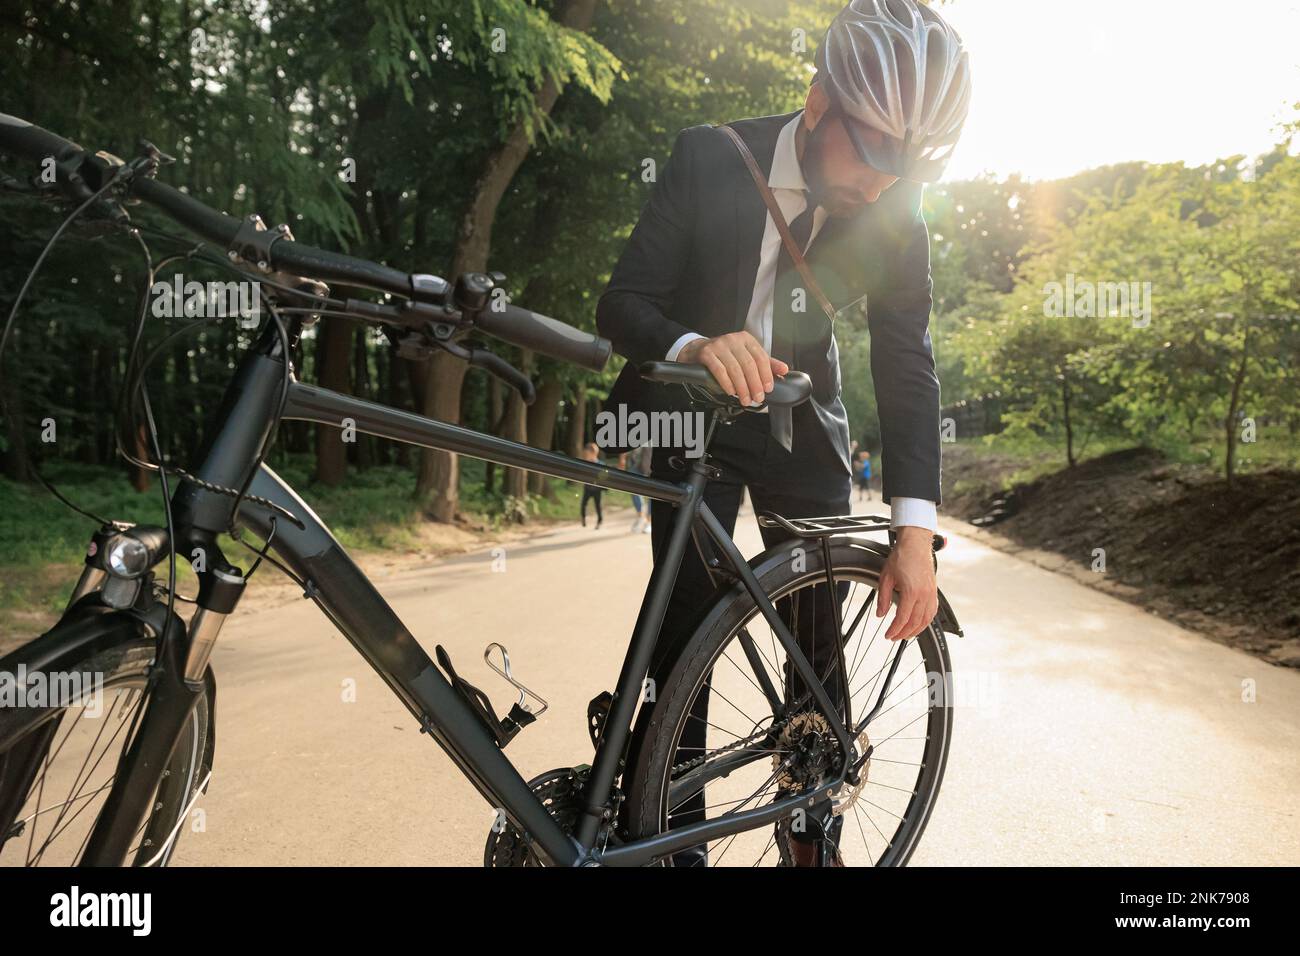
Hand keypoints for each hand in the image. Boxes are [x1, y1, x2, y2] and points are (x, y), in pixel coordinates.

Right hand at [678, 331, 788, 406]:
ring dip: (742, 387)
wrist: (697, 350)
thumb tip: (784, 370)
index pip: (761, 357)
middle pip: (749, 364)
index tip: (768, 388)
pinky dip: (727, 383)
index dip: (766, 374)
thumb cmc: (725, 354)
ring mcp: (719, 345)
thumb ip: (765, 363)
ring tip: (745, 399)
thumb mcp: (746, 355)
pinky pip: (719, 370)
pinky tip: (731, 392)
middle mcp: (734, 340)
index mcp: (746, 339)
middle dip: (755, 384)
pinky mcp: (707, 353)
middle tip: (757, 398)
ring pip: (735, 369)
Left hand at [876, 526, 937, 640]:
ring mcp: (931, 594)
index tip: (887, 635)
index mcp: (911, 592)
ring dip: (916, 630)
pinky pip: (932, 612)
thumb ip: (883, 598)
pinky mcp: (934, 591)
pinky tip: (918, 624)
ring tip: (905, 635)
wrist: (915, 544)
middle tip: (894, 638)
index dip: (894, 630)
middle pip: (915, 622)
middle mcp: (924, 595)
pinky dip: (925, 622)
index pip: (902, 618)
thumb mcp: (886, 577)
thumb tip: (880, 614)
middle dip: (904, 633)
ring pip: (926, 620)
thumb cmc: (901, 557)